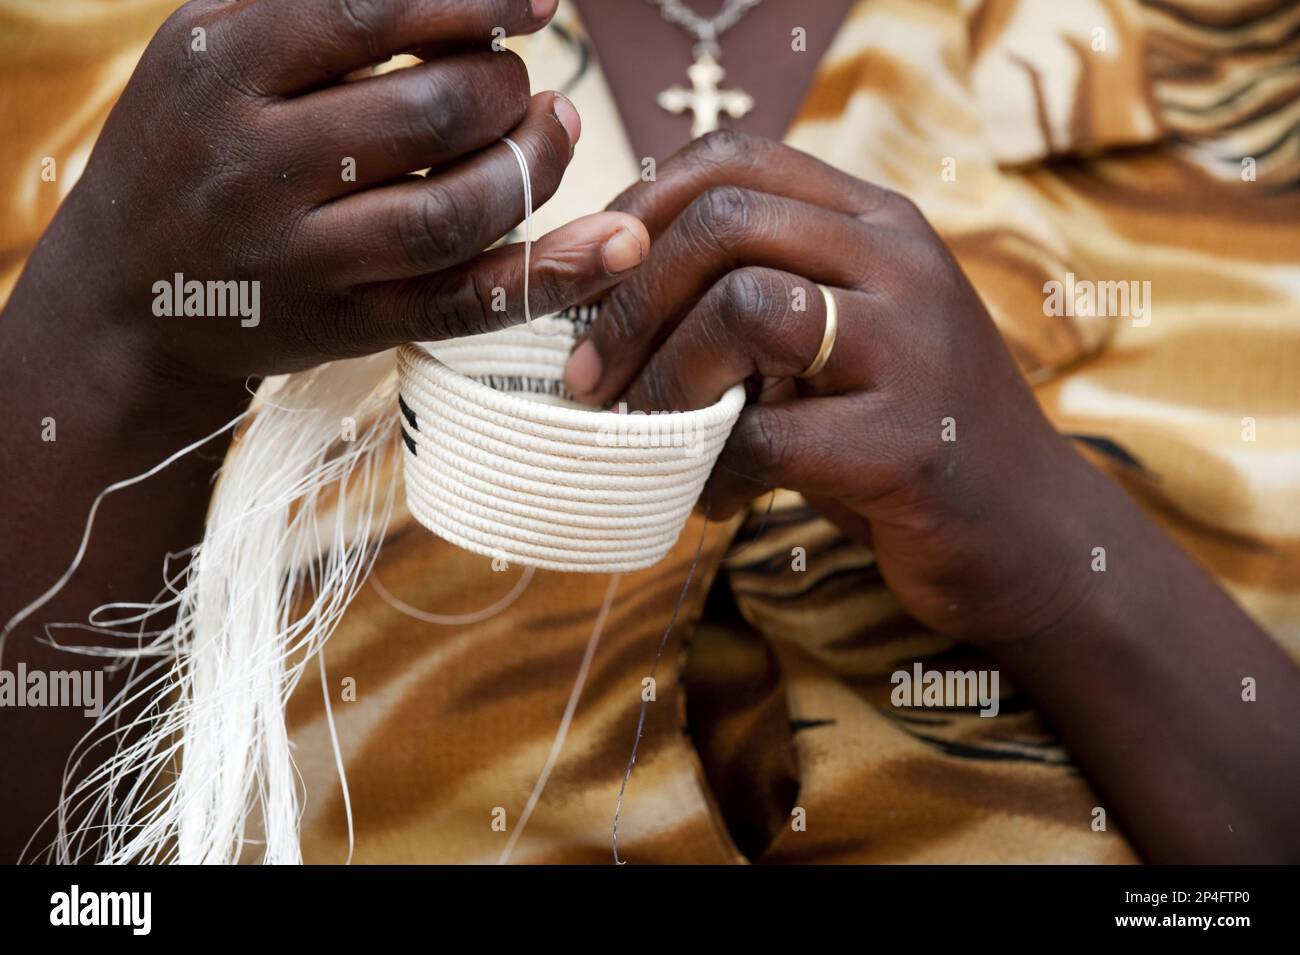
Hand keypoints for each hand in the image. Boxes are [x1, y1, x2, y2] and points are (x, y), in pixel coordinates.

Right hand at [17, 0, 646, 387]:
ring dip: (532, 164)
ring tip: (549, 130)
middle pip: (429, 112)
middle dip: (504, 87)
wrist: (123, 296)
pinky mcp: (342, 327)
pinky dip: (550, 274)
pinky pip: (461, 302)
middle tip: (521, 83)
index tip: (536, 0)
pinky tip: (616, 242)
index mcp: (219, 67)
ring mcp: (299, 257)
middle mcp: (253, 164)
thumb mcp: (210, 45)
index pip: (370, 12)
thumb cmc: (189, 148)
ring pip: (453, 209)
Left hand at [563, 131, 1096, 645]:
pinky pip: (765, 437)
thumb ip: (759, 298)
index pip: (739, 158)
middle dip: (629, 302)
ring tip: (648, 434)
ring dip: (667, 380)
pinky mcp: (909, 444)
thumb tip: (612, 291)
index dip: (643, 207)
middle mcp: (903, 265)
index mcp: (880, 225)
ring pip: (745, 308)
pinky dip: (715, 473)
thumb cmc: (900, 432)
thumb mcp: (841, 341)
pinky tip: (718, 501)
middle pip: (726, 222)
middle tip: (588, 375)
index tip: (594, 277)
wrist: (1029, 534)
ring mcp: (915, 349)